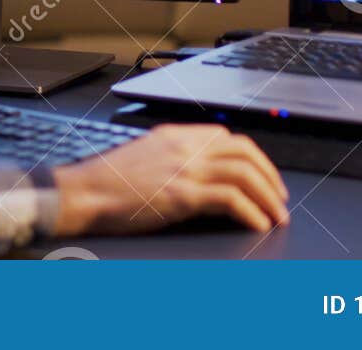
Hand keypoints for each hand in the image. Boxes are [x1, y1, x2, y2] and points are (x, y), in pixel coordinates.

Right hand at [51, 125, 289, 234]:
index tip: (263, 178)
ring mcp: (185, 169)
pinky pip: (230, 199)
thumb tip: (196, 173)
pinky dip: (251, 213)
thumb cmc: (105, 182)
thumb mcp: (143, 157)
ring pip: (244, 174)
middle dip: (270, 176)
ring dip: (268, 198)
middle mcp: (185, 147)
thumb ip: (171, 158)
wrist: (82, 192)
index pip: (227, 137)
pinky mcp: (182, 195)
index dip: (253, 158)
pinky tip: (256, 225)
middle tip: (280, 200)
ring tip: (276, 218)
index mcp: (175, 136)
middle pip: (244, 151)